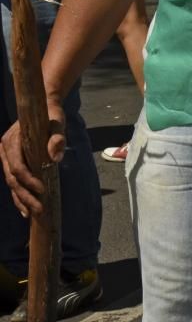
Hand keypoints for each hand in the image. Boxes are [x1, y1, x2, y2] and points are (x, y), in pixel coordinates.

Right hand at [0, 99, 65, 218]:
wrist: (43, 107)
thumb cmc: (51, 115)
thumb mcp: (58, 122)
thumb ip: (57, 138)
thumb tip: (56, 158)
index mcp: (12, 140)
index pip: (17, 166)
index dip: (28, 180)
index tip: (42, 189)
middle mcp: (4, 149)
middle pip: (12, 178)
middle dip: (25, 196)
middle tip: (39, 209)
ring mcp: (6, 157)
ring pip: (11, 183)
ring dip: (20, 199)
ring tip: (31, 214)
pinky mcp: (11, 161)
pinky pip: (14, 180)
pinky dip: (19, 194)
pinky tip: (26, 207)